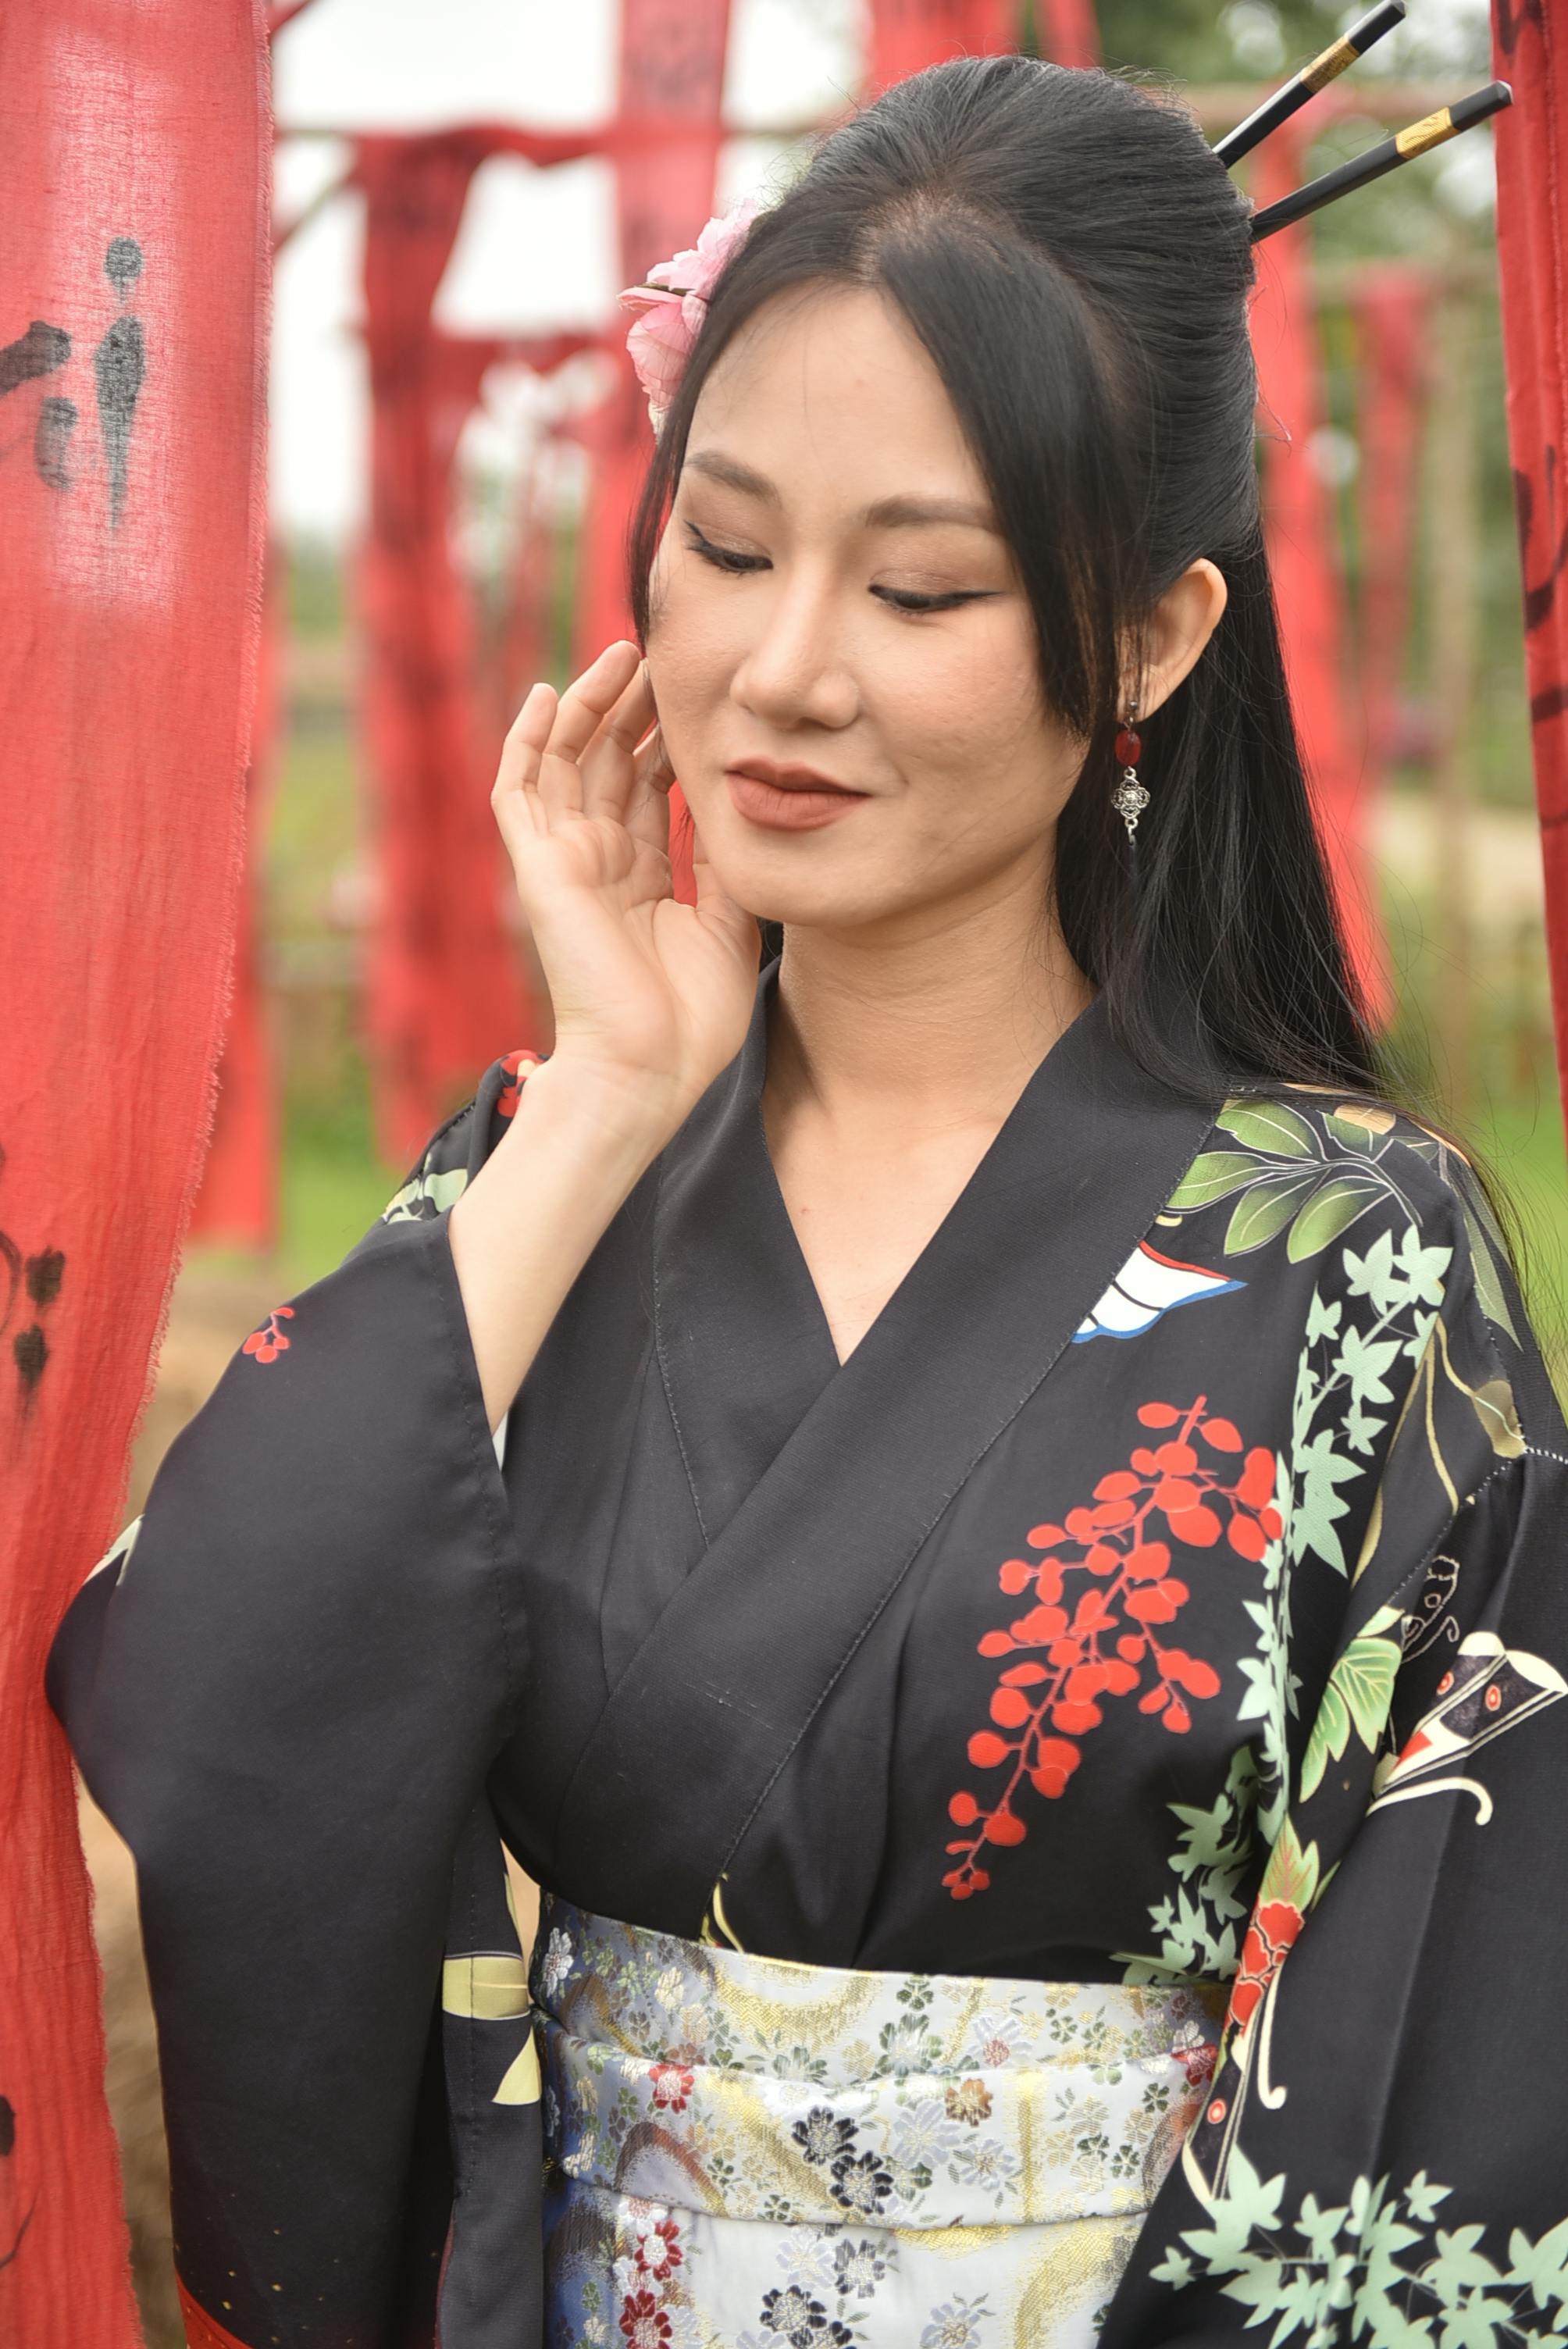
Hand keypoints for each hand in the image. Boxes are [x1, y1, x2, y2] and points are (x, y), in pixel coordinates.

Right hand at [491, 640, 759, 1132]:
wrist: (648, 1073)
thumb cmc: (690, 1022)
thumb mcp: (728, 925)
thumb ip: (724, 861)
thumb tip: (736, 800)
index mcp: (641, 879)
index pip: (650, 788)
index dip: (668, 737)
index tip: (699, 692)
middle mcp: (599, 863)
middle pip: (610, 763)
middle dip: (634, 707)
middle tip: (663, 654)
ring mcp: (565, 864)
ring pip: (567, 763)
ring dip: (589, 706)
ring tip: (622, 654)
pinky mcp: (539, 869)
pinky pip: (520, 792)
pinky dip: (527, 741)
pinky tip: (546, 694)